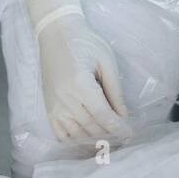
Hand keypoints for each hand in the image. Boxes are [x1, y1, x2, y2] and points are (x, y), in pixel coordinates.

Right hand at [18, 0, 128, 143]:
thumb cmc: (84, 42)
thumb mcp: (106, 60)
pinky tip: (87, 144)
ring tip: (109, 144)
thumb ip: (115, 90)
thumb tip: (124, 116)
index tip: (130, 134)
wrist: (56, 33)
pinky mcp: (48, 108)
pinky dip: (74, 143)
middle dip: (109, 137)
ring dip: (93, 142)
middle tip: (123, 141)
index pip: (102, 115)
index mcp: (80, 84)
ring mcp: (54, 105)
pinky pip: (60, 134)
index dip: (117, 127)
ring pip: (76, 134)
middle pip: (90, 127)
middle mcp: (64, 98)